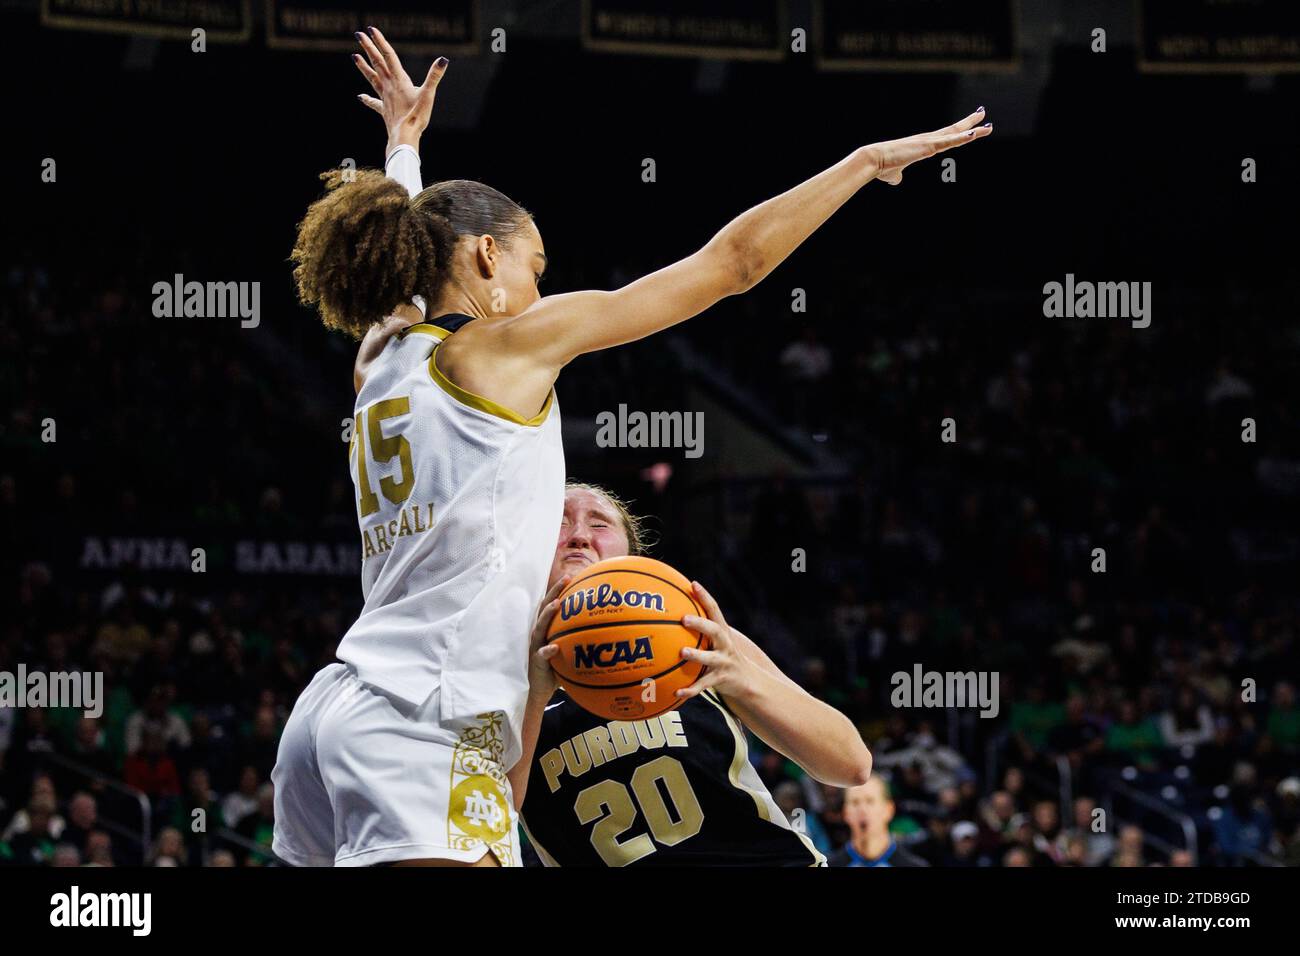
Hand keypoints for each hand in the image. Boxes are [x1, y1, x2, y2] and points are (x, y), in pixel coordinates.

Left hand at [353, 27, 447, 153]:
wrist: (404, 136)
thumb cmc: (416, 116)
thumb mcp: (428, 94)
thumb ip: (434, 76)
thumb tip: (443, 60)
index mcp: (399, 79)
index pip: (388, 56)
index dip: (380, 41)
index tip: (371, 30)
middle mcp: (389, 86)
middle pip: (377, 62)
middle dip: (368, 48)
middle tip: (358, 35)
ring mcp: (385, 97)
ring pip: (372, 78)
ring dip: (363, 67)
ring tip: (354, 57)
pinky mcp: (384, 109)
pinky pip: (374, 102)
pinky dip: (367, 99)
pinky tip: (360, 97)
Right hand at [527, 574, 571, 701]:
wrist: (539, 691)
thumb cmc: (556, 669)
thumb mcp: (569, 652)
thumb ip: (580, 641)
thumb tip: (606, 633)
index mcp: (547, 630)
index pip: (551, 605)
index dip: (558, 591)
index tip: (571, 577)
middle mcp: (539, 635)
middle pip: (544, 608)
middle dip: (554, 592)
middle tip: (566, 579)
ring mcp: (536, 647)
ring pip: (540, 627)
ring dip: (548, 614)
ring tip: (557, 604)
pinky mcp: (536, 662)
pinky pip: (541, 655)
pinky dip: (547, 650)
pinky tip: (554, 648)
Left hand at [675, 581, 761, 702]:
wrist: (747, 680)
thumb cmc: (722, 654)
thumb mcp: (716, 639)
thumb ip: (700, 626)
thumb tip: (669, 614)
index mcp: (722, 632)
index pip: (714, 610)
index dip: (705, 596)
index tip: (693, 583)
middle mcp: (725, 645)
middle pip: (715, 631)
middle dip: (700, 624)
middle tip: (684, 618)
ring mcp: (724, 662)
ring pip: (710, 658)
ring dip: (697, 655)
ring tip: (682, 652)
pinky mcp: (720, 680)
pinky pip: (703, 685)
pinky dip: (690, 689)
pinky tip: (676, 692)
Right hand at [863, 107, 991, 184]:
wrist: (873, 161)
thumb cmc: (882, 167)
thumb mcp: (893, 174)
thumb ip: (897, 176)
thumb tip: (896, 180)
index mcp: (922, 146)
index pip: (944, 137)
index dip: (958, 132)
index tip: (969, 126)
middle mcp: (928, 140)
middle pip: (954, 130)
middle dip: (969, 122)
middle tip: (982, 113)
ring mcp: (929, 142)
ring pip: (956, 134)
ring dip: (973, 130)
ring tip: (988, 126)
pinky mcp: (928, 147)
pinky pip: (949, 141)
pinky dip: (962, 138)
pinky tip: (974, 134)